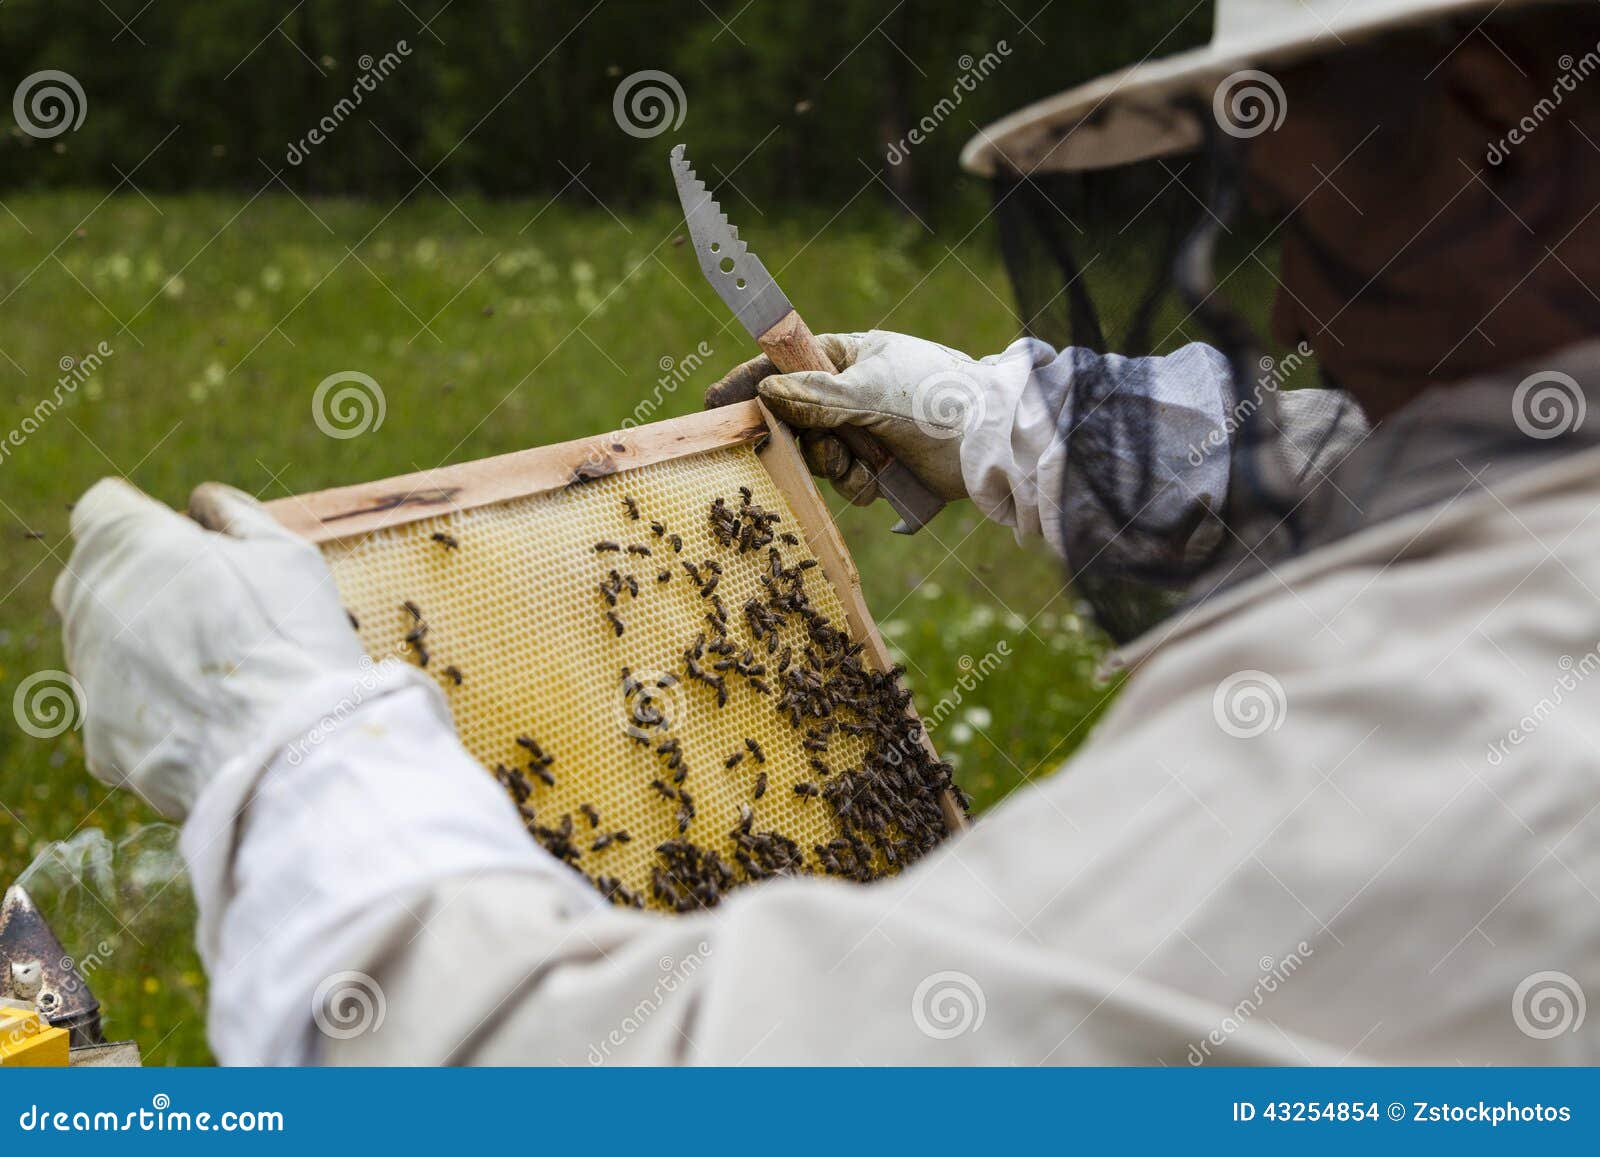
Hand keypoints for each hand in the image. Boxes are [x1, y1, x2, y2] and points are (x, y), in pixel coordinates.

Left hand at [52, 479, 368, 817]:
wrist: (291, 752)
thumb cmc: (295, 639)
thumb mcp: (286, 552)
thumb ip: (233, 514)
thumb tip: (204, 504)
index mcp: (127, 541)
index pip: (105, 508)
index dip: (154, 524)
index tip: (196, 549)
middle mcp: (86, 603)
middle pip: (99, 578)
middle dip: (147, 585)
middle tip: (221, 613)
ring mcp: (86, 676)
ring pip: (106, 646)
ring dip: (147, 648)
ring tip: (222, 672)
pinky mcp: (97, 740)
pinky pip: (121, 711)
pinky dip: (156, 711)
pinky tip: (210, 719)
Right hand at [705, 330, 989, 506]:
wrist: (994, 444)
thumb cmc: (939, 400)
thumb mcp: (873, 392)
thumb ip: (817, 395)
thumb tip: (767, 390)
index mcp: (849, 356)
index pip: (785, 363)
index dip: (750, 382)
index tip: (715, 402)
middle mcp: (851, 392)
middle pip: (795, 418)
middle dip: (804, 439)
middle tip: (821, 447)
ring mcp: (865, 430)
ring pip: (818, 455)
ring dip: (834, 466)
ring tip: (862, 465)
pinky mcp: (881, 466)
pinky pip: (845, 481)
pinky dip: (857, 485)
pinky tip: (880, 480)